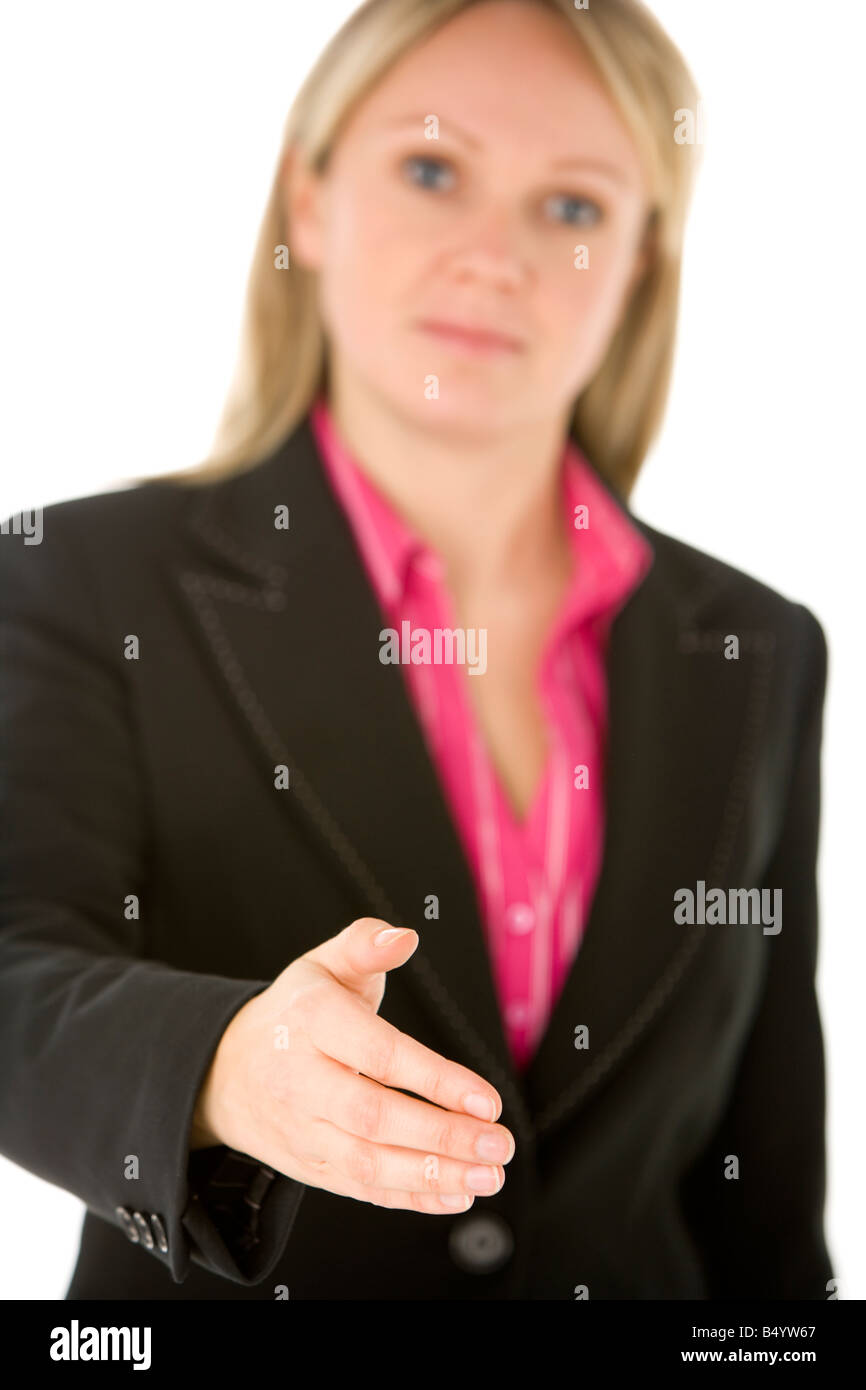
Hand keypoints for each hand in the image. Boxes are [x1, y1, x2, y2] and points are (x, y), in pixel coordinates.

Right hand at [190, 917, 514, 1213]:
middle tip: (499, 1143)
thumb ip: (366, 944)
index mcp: (310, 1020)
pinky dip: (412, 1197)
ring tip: (490, 1174)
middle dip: (442, 1136)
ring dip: (435, 1175)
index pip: (378, 1054)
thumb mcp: (324, 964)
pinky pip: (362, 1190)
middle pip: (373, 1117)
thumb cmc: (297, 1011)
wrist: (226, 1069)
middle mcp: (300, 1080)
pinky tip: (458, 1193)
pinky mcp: (308, 1166)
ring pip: (368, 1164)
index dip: (435, 1079)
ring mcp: (301, 1130)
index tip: (488, 1099)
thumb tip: (405, 935)